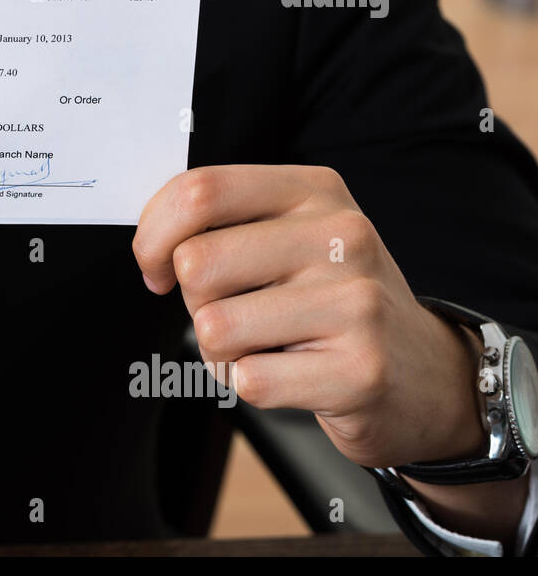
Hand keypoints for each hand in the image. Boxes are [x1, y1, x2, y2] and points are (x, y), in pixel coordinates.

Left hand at [132, 164, 484, 468]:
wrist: (427, 377)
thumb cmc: (333, 302)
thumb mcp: (290, 237)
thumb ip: (221, 222)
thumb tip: (149, 242)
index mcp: (315, 190)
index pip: (200, 191)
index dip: (153, 235)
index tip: (155, 266)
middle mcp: (343, 235)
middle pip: (196, 263)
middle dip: (193, 301)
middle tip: (235, 313)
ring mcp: (357, 302)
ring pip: (214, 326)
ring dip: (221, 350)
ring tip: (269, 346)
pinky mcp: (359, 370)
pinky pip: (248, 379)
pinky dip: (251, 385)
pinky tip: (293, 376)